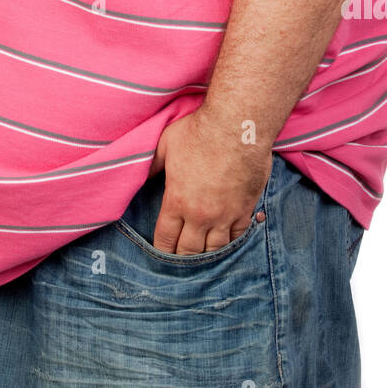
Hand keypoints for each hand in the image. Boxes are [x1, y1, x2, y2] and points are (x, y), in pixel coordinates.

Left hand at [147, 107, 271, 254]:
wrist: (237, 126)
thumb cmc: (199, 131)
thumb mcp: (166, 144)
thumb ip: (153, 164)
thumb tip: (140, 174)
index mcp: (177, 201)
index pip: (166, 238)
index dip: (162, 249)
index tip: (161, 252)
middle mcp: (200, 214)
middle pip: (189, 251)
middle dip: (182, 258)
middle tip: (180, 261)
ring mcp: (225, 215)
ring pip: (214, 249)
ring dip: (207, 255)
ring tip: (202, 257)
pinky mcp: (246, 209)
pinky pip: (237, 237)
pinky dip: (230, 243)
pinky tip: (226, 243)